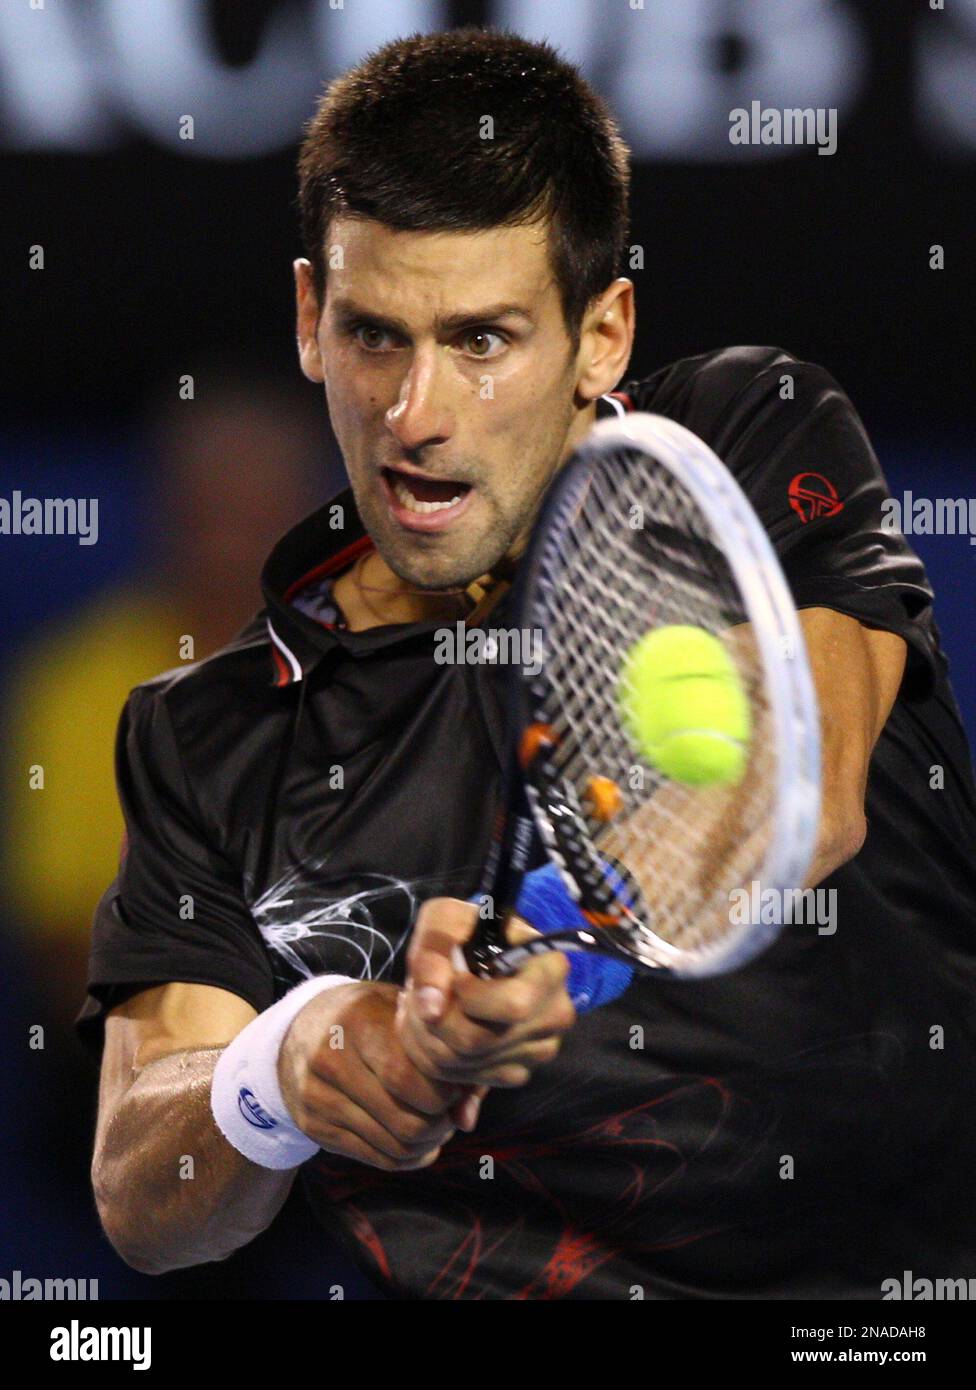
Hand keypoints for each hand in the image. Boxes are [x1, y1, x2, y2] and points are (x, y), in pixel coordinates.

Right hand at [277, 981, 479, 1171]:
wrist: (299, 1028)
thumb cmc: (369, 1016)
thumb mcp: (403, 1012)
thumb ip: (444, 1056)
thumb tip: (467, 1119)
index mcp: (357, 1023)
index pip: (407, 1077)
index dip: (445, 1092)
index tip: (458, 1087)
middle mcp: (330, 1061)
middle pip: (404, 1120)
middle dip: (441, 1124)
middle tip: (451, 1112)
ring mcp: (317, 1098)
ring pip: (393, 1147)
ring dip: (427, 1144)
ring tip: (437, 1125)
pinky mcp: (313, 1126)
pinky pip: (375, 1159)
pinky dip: (406, 1157)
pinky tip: (416, 1140)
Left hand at [396, 897, 576, 1087]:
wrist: (477, 953)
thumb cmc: (465, 930)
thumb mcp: (443, 921)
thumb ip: (432, 955)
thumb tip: (431, 1010)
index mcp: (550, 968)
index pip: (514, 1004)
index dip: (468, 997)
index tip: (453, 975)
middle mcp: (555, 1013)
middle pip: (478, 1041)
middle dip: (431, 1020)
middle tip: (415, 994)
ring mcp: (539, 1049)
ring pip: (464, 1064)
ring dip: (425, 1037)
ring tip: (420, 1007)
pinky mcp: (517, 1072)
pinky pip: (464, 1079)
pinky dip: (434, 1057)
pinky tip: (433, 1028)